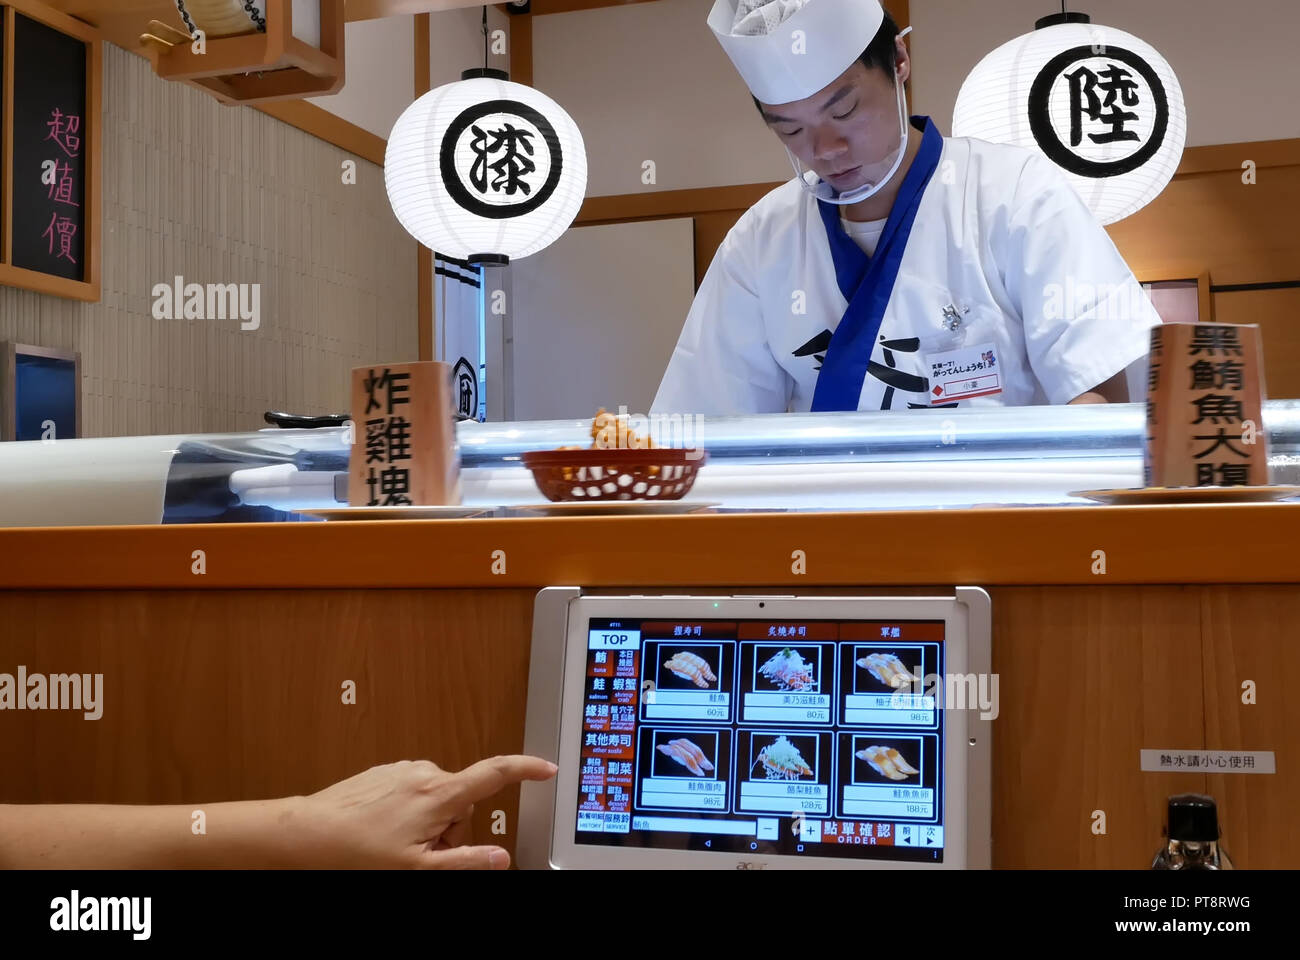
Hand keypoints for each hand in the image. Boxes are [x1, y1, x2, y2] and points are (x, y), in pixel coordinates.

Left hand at [300, 756, 556, 868]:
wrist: (309, 833)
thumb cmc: (357, 852)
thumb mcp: (418, 868)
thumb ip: (466, 861)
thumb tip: (500, 859)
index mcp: (439, 793)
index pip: (495, 774)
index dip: (526, 769)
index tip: (546, 768)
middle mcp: (424, 772)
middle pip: (462, 801)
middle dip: (452, 829)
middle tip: (423, 853)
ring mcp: (403, 770)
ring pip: (437, 799)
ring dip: (429, 824)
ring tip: (397, 844)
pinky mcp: (386, 772)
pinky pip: (414, 793)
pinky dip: (410, 814)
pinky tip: (384, 831)